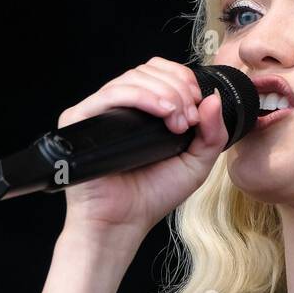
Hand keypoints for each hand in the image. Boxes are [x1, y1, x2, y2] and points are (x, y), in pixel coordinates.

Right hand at [58, 55, 228, 242]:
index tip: (198, 108)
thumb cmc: (153, 196)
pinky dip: (143, 97)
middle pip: (148, 70)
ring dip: (165, 93)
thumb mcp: (195, 163)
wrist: (123, 222)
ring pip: (133, 77)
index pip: (160, 72)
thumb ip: (212, 133)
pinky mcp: (80, 117)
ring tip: (179, 122)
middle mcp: (120, 106)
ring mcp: (99, 110)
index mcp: (143, 110)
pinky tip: (164, 114)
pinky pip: (112, 94)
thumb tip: (213, 96)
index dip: (183, 80)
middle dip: (178, 89)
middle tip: (189, 119)